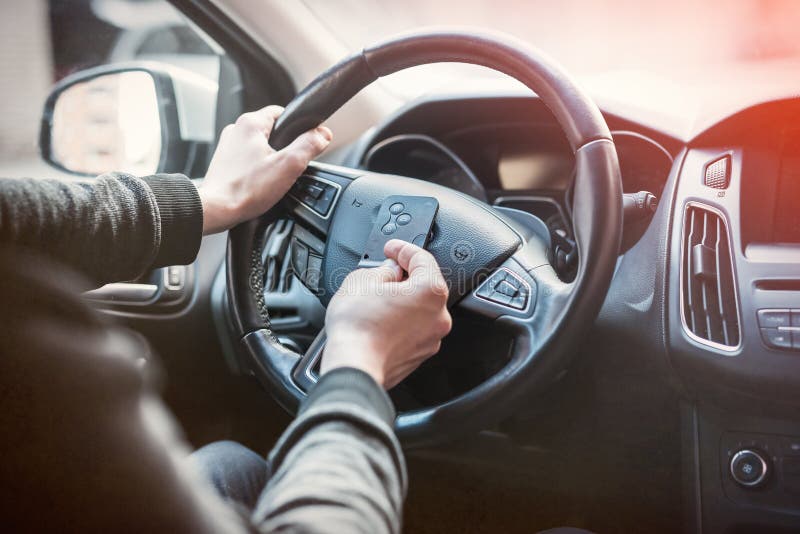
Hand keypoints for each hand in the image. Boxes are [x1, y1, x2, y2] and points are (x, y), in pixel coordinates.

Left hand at [198, 105, 331, 233]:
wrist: (216, 210)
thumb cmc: (245, 190)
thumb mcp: (288, 166)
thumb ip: (309, 146)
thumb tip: (323, 134)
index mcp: (251, 123)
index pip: (283, 112)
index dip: (299, 127)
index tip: (305, 143)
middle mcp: (236, 129)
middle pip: (273, 130)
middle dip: (285, 147)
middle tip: (288, 167)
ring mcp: (228, 146)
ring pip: (260, 145)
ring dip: (270, 159)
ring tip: (272, 178)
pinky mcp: (225, 162)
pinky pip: (249, 159)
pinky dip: (257, 169)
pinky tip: (259, 183)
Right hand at [321, 240, 452, 388]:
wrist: (354, 367)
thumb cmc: (358, 328)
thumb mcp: (362, 280)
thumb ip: (382, 270)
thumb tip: (388, 272)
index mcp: (431, 292)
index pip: (422, 258)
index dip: (403, 249)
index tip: (392, 249)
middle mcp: (438, 316)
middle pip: (425, 285)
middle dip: (404, 276)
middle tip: (384, 272)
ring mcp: (430, 338)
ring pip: (419, 309)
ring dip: (403, 300)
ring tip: (376, 299)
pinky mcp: (419, 354)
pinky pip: (413, 328)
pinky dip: (400, 321)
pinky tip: (380, 319)